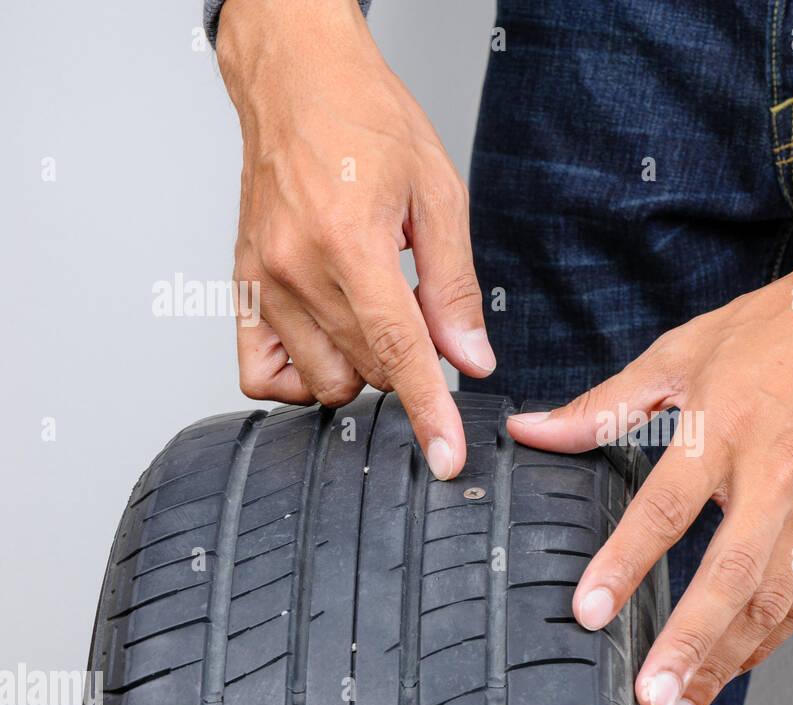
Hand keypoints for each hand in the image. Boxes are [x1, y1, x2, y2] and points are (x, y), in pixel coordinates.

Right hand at [217, 0, 490, 478]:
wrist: (297, 79)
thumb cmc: (366, 120)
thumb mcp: (439, 196)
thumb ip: (454, 287)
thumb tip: (471, 357)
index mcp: (350, 244)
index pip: (399, 353)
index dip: (430, 412)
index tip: (446, 456)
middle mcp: (295, 269)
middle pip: (368, 372)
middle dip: (409, 361)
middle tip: (418, 310)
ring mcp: (261, 281)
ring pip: (322, 380)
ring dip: (362, 367)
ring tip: (374, 310)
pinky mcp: (240, 284)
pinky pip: (260, 372)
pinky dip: (300, 375)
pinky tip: (330, 342)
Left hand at [507, 225, 792, 704]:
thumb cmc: (783, 329)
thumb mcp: (683, 352)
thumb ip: (605, 405)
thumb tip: (534, 430)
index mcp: (723, 424)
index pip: (664, 508)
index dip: (623, 564)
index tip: (590, 612)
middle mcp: (776, 469)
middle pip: (729, 573)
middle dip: (688, 644)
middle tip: (652, 696)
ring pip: (774, 598)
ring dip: (728, 659)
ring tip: (686, 704)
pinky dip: (774, 637)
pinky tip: (739, 664)